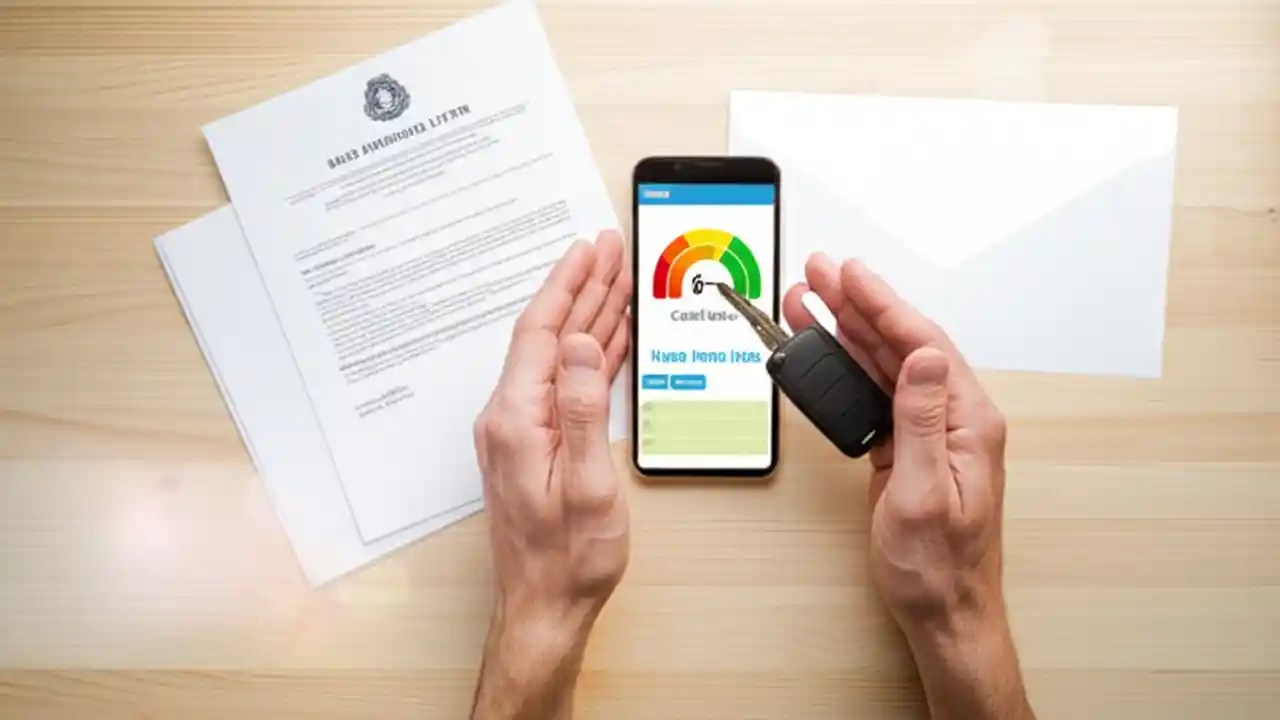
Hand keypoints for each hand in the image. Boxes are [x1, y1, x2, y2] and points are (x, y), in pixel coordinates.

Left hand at [471, 232, 631, 719]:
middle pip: (549, 336)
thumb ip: (580, 409)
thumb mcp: (586, 485)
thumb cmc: (567, 559)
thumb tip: (581, 346)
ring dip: (588, 317)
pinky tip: (608, 340)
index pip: (541, 332)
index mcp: (516, 419)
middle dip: (581, 288)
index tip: (590, 250)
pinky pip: (564, 383)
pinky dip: (589, 356)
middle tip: (610, 249)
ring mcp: (520, 430)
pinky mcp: (534, 444)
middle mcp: (510, 418)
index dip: (568, 285)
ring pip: (559, 356)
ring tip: (616, 280)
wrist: (544, 607)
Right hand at [783, 253, 1032, 719]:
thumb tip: (924, 357)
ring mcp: (933, 432)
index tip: (850, 275)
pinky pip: (879, 392)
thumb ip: (922, 420)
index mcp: (970, 423)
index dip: (883, 305)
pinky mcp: (911, 448)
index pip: (923, 345)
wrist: (943, 614)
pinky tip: (832, 346)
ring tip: (815, 296)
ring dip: (852, 328)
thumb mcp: (924, 493)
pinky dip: (851, 365)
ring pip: (888, 364)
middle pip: (904, 344)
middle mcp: (955, 419)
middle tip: (820, 272)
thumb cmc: (939, 568)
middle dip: (861, 303)